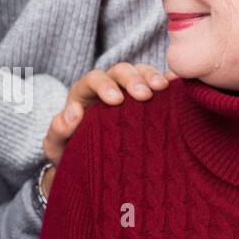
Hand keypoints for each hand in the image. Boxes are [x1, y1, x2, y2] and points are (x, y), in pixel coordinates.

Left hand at [43, 62, 171, 164]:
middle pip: (121, 71)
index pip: (94, 79)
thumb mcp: (57, 146)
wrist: (90, 168)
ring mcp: (131, 93)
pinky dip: (172, 84)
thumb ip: (57, 131)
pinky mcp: (151, 102)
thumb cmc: (71, 153)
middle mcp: (109, 87)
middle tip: (144, 95)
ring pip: (143, 73)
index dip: (104, 85)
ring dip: (153, 77)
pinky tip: (181, 88)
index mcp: (85, 94)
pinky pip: (162, 86)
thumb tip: (72, 113)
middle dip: (133, 79)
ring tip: (163, 88)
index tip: (115, 100)